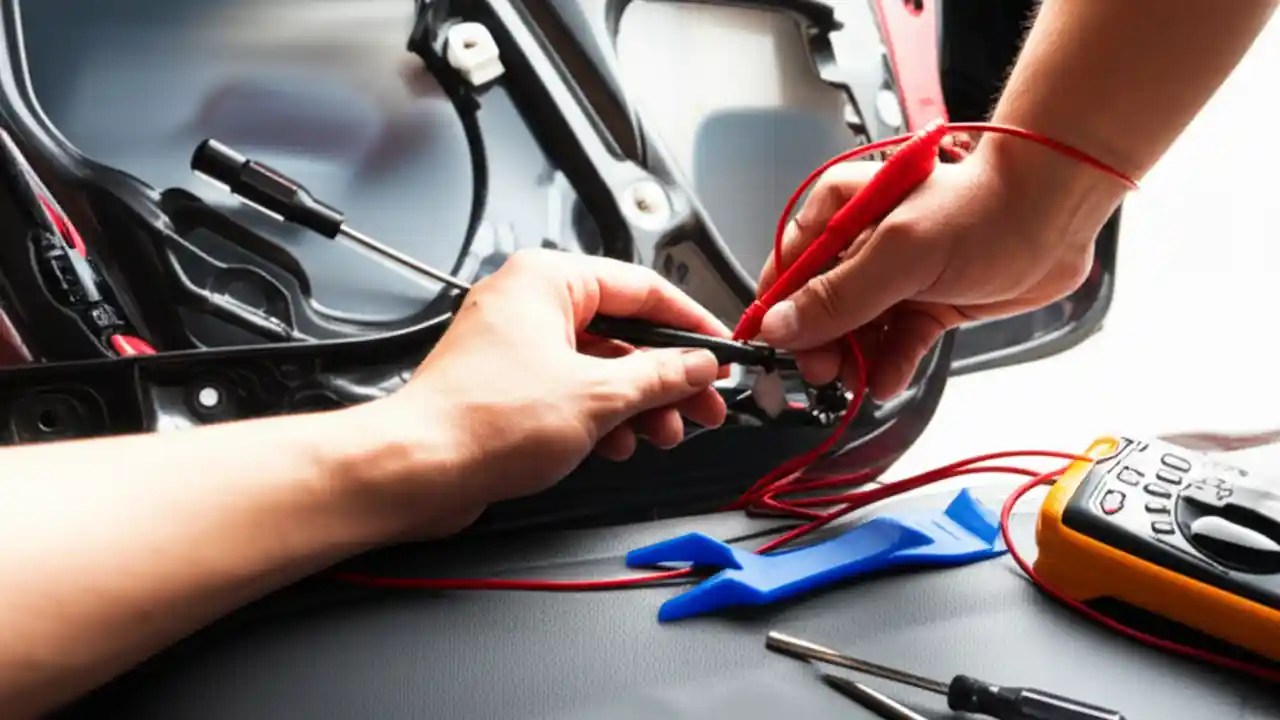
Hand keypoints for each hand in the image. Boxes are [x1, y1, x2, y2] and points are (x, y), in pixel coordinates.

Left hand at [358, 250, 729, 536]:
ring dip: (638, 403)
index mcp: (549, 279)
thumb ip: (661, 377)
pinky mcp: (508, 383)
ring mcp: (517, 344)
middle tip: (702, 406)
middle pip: (624, 332)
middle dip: (667, 377)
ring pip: (600, 366)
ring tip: (664, 434)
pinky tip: (618, 443)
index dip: (691, 323)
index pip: (643, 287)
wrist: (417, 469)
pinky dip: (601, 415)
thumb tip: (698, 365)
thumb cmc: (483, 420)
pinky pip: (572, 389)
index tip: (721, 351)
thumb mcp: (598, 396)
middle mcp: (530, 303)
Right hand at [756, 138, 1125, 400]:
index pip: (790, 267)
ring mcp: (894, 276)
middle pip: (818, 306)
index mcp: (840, 211)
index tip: (770, 348)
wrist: (1056, 215)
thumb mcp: (898, 253)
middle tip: (823, 372)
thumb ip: (838, 295)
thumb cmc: (983, 210)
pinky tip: (886, 381)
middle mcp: (862, 243)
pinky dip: (889, 364)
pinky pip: (894, 341)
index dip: (778, 311)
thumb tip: (781, 326)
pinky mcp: (925, 303)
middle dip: (820, 344)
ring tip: (858, 382)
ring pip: (855, 330)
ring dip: (855, 360)